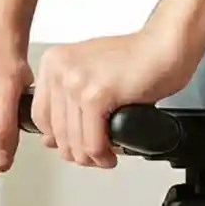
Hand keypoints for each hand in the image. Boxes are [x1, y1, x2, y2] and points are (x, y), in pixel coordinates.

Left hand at [33, 29, 192, 168]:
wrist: (165, 46)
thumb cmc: (137, 59)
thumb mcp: (91, 74)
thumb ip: (69, 101)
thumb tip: (52, 139)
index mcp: (54, 62)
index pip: (39, 116)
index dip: (58, 139)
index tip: (74, 146)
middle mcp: (60, 69)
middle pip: (55, 132)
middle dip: (76, 152)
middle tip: (93, 157)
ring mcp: (76, 81)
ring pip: (73, 141)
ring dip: (90, 158)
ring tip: (105, 158)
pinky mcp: (96, 95)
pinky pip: (92, 141)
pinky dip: (102, 155)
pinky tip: (111, 155)